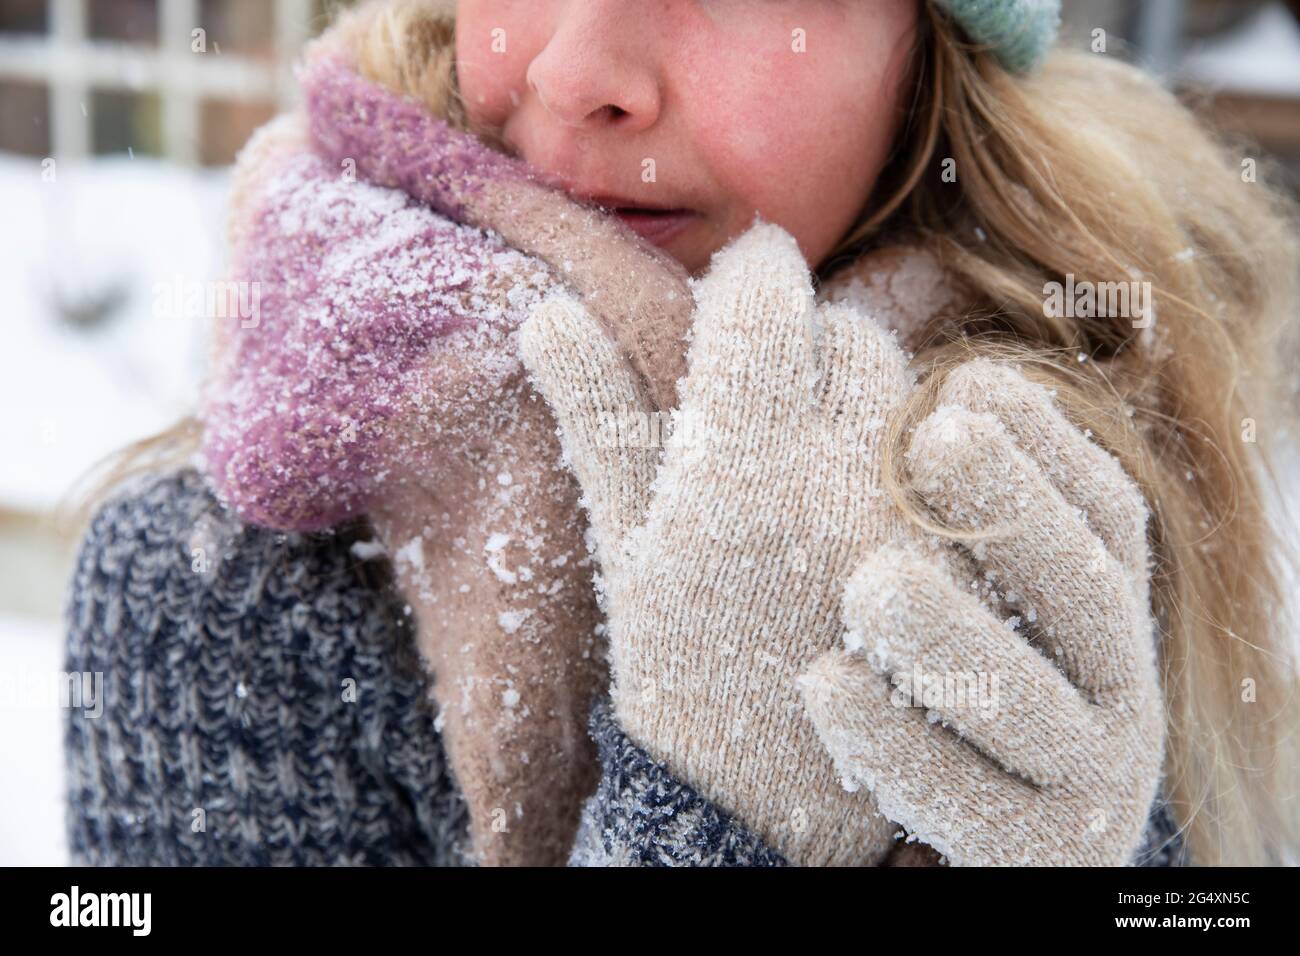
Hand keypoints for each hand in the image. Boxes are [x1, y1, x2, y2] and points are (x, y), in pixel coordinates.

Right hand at [520, 222, 947, 864]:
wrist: (773, 808)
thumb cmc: (680, 677)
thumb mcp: (624, 550)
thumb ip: (597, 422)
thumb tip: (548, 310)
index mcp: (739, 456)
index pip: (766, 289)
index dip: (751, 273)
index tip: (743, 286)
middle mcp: (842, 467)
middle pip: (847, 331)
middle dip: (808, 344)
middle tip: (772, 396)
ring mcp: (916, 512)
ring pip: (910, 388)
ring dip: (866, 399)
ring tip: (822, 462)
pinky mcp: (970, 555)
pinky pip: (957, 458)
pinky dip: (914, 456)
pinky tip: (874, 507)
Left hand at [800, 360, 1163, 865]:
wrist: (947, 862)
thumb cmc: (946, 705)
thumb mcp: (961, 607)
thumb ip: (939, 524)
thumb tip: (883, 396)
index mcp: (1105, 620)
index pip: (1105, 514)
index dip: (1047, 443)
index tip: (971, 379)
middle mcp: (1121, 694)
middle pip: (1085, 592)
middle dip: (1013, 507)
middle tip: (934, 437)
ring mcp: (1088, 781)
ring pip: (1035, 706)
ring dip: (954, 636)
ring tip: (868, 582)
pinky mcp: (1037, 859)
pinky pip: (971, 803)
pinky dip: (899, 745)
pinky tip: (824, 686)